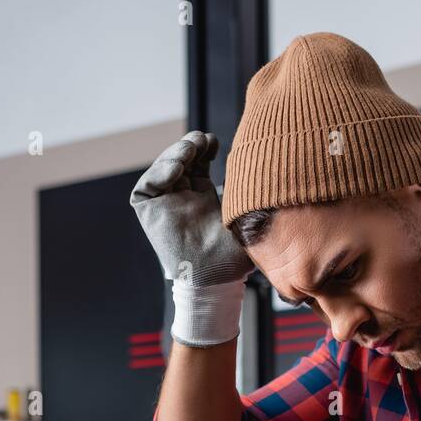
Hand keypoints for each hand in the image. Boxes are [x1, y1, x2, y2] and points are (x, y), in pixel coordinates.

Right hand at [130, 131, 251, 346]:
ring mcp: (164, 208)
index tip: (216, 144)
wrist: (215, 280)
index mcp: (203, 200)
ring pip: (161, 169)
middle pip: (179, 161)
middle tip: (203, 140)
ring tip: (191, 148)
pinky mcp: (149, 215)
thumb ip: (254, 197)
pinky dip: (157, 173)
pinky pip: (145, 188)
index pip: (197, 163)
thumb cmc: (235, 259)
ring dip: (174, 153)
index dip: (203, 148)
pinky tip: (176, 169)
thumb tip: (276, 173)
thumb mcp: (248, 219)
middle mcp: (182, 201)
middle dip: (190, 145)